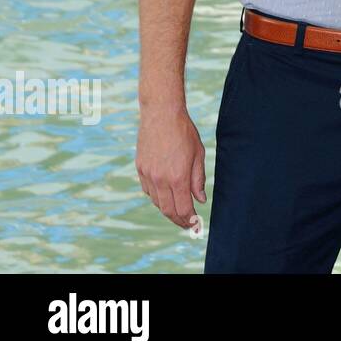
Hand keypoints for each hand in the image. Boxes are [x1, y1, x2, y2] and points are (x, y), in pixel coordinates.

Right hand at [136, 104, 206, 230]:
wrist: (161, 114)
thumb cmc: (184, 132)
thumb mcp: (198, 154)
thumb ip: (198, 179)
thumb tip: (200, 200)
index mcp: (177, 177)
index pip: (182, 208)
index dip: (189, 220)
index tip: (195, 225)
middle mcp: (160, 179)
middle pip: (168, 210)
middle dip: (178, 220)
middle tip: (187, 224)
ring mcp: (147, 174)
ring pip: (156, 202)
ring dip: (167, 210)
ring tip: (178, 212)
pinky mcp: (140, 169)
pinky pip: (148, 191)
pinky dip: (157, 198)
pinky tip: (166, 196)